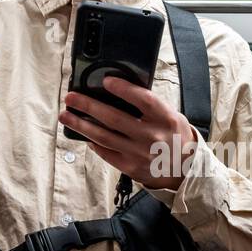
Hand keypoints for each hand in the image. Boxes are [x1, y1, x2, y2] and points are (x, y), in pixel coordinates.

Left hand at [58, 76, 195, 189]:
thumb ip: (149, 105)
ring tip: (66, 115)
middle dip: (89, 106)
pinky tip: (83, 134)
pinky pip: (105, 152)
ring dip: (81, 125)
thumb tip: (118, 90)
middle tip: (71, 97)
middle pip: (114, 118)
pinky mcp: (130, 167)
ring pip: (104, 137)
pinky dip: (93, 142)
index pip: (143, 100)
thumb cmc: (174, 136)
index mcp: (165, 118)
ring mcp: (139, 153)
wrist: (185, 170)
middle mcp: (152, 136)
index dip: (124, 89)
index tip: (106, 81)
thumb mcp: (171, 116)